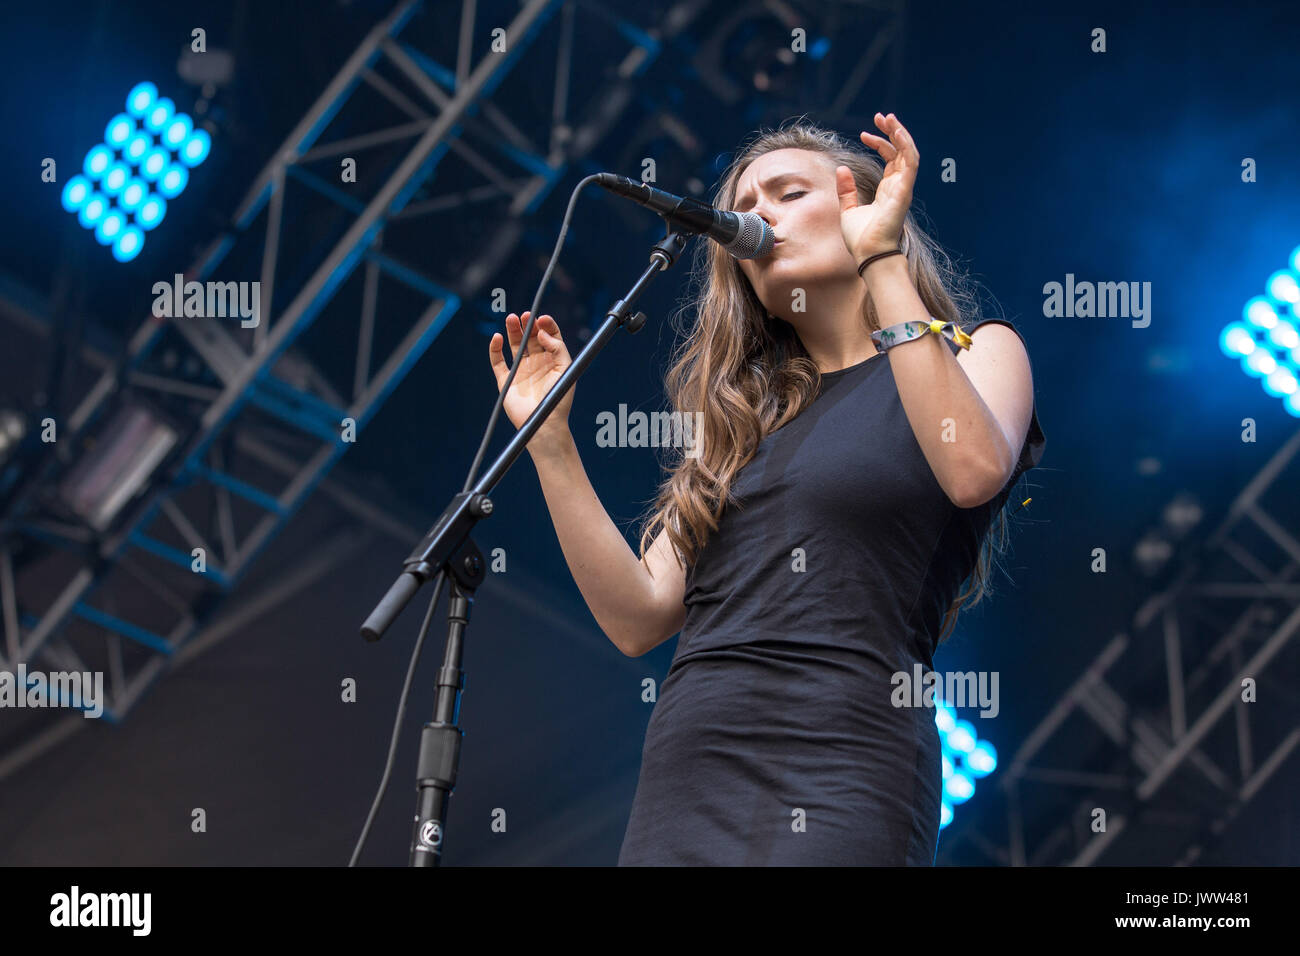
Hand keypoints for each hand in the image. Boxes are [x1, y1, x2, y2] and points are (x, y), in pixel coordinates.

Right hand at [488, 311, 573, 442]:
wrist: (545, 424)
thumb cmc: (559, 399)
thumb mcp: (565, 369)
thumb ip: (558, 348)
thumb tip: (542, 333)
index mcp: (552, 360)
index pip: (548, 336)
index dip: (545, 325)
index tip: (541, 319)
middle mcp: (536, 362)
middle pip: (530, 337)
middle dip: (527, 324)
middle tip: (525, 315)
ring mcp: (520, 370)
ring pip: (514, 345)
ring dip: (512, 331)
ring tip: (511, 318)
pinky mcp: (506, 380)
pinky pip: (498, 361)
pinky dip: (495, 349)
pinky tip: (497, 338)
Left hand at [837, 112, 918, 261]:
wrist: (868, 253)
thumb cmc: (861, 238)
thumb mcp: (848, 209)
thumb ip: (846, 190)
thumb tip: (841, 169)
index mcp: (887, 190)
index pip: (890, 159)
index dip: (880, 143)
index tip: (865, 133)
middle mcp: (898, 186)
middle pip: (901, 152)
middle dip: (892, 132)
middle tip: (880, 116)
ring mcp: (903, 188)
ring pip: (909, 153)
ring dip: (900, 133)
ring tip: (888, 118)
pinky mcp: (904, 190)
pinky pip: (910, 162)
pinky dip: (905, 145)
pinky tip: (896, 131)